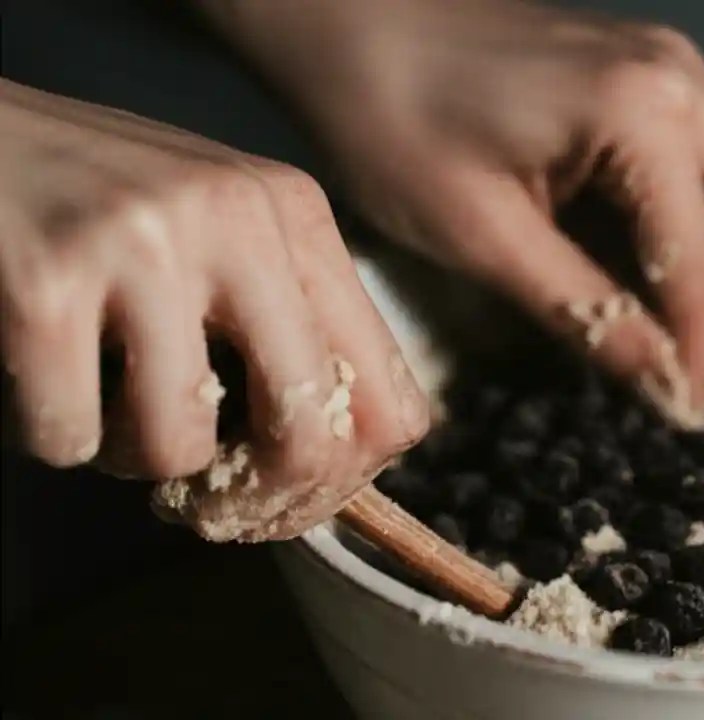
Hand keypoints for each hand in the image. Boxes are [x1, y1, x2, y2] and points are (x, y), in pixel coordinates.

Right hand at [0, 79, 429, 540]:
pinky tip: (41, 378)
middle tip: (209, 505)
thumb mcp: (224, 232)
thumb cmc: (103, 201)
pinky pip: (71, 437)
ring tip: (108, 413)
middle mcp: (237, 219)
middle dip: (260, 501)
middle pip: (314, 434)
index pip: (395, 400)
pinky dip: (52, 436)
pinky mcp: (45, 282)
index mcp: (296, 215)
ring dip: (136, 464)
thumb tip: (342, 462)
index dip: (346, 480)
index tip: (290, 496)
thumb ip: (289, 322)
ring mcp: (142, 244)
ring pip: (181, 447)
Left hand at [204, 0, 703, 420]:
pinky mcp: (659, 82)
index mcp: (646, 115)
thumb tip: (668, 390)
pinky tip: (652, 284)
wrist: (348, 17)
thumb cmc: (390, 118)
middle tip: (703, 378)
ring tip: (680, 343)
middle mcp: (688, 86)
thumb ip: (587, 316)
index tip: (674, 413)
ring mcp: (680, 77)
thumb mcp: (483, 237)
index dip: (698, 359)